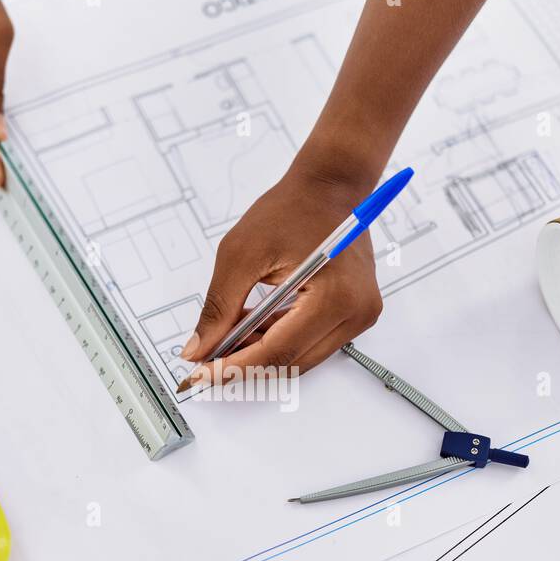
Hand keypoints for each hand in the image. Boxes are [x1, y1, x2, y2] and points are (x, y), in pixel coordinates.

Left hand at [181, 160, 382, 386]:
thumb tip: (199, 350)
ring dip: (261, 354)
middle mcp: (356, 313)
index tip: (202, 375)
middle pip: (292, 362)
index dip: (235, 368)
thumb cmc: (292, 208)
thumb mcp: (241, 255)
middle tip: (207, 362)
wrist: (330, 185)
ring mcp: (360, 315)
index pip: (278, 351)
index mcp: (335, 297)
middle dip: (246, 365)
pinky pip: (311, 341)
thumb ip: (219, 308)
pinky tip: (251, 328)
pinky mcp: (355, 313)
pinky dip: (278, 340)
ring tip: (226, 339)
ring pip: (301, 357)